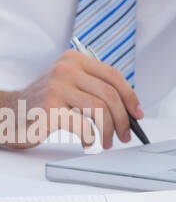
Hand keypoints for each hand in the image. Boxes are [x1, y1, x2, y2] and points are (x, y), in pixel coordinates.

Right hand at [0, 50, 142, 149]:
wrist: (6, 114)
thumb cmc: (43, 102)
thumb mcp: (69, 85)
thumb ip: (94, 88)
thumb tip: (130, 108)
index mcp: (74, 59)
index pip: (113, 76)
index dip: (130, 96)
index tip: (137, 114)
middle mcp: (65, 70)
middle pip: (109, 94)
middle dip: (123, 118)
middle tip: (125, 134)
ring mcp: (56, 88)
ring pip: (100, 110)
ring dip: (109, 130)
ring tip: (107, 142)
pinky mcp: (49, 109)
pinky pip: (83, 125)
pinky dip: (91, 137)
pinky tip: (88, 142)